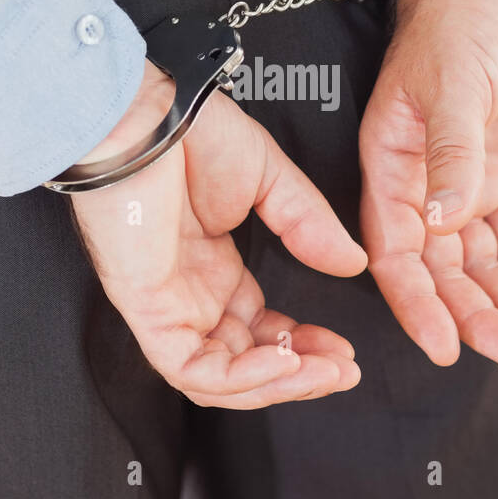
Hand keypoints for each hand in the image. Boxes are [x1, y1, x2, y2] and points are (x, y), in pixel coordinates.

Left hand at [70, 61, 366, 407]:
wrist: (145, 113)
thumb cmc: (188, 131)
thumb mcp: (270, 179)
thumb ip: (308, 226)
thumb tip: (351, 262)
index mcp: (212, 265)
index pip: (260, 331)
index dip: (304, 348)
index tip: (343, 350)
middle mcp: (189, 290)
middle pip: (244, 363)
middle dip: (300, 375)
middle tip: (343, 371)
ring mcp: (166, 303)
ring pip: (218, 380)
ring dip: (278, 385)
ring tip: (324, 373)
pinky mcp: (146, 307)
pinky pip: (191, 369)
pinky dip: (242, 379)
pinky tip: (284, 363)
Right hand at [359, 0, 497, 370]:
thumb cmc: (454, 25)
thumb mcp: (449, 84)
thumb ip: (449, 154)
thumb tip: (442, 221)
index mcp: (388, 168)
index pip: (397, 252)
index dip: (418, 303)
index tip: (444, 346)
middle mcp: (418, 187)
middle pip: (443, 270)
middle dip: (476, 315)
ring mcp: (458, 184)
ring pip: (478, 262)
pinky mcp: (495, 175)